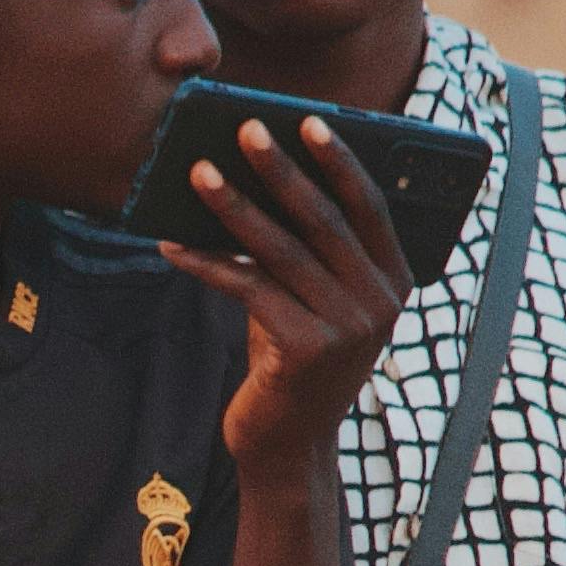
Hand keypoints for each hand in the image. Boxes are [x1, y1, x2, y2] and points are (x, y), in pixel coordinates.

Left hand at [160, 110, 406, 474]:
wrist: (289, 445)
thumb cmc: (293, 359)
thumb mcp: (312, 300)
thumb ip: (305, 251)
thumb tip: (257, 179)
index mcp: (394, 283)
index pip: (370, 208)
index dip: (340, 162)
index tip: (308, 120)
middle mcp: (381, 304)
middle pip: (324, 220)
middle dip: (280, 169)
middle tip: (244, 129)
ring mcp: (347, 329)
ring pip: (281, 250)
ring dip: (233, 206)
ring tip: (197, 172)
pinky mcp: (306, 351)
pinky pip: (248, 289)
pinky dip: (206, 263)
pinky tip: (171, 243)